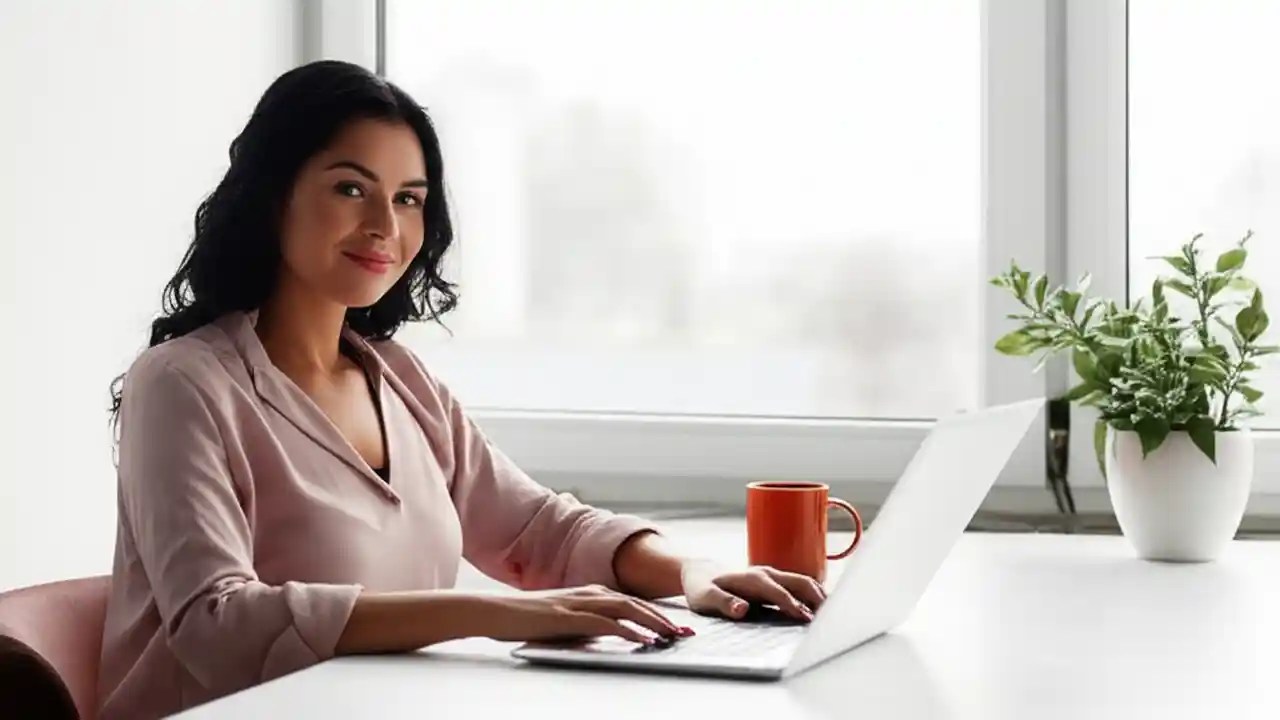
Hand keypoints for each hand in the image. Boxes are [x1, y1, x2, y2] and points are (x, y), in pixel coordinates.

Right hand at [483, 585, 687, 644]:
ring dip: (653, 622)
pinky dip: (627, 630)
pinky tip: (642, 639)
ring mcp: (578, 603)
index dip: (657, 613)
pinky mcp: (567, 617)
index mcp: (589, 593)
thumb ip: (587, 624)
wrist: (494, 612)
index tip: (677, 627)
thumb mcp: (564, 621)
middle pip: (636, 603)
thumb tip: (610, 635)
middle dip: (664, 618)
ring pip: (626, 609)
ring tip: (673, 636)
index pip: (632, 602)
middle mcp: (588, 594)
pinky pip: (604, 623)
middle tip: (687, 633)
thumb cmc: (526, 619)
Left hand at [680, 561, 826, 621]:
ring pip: (803, 581)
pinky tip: (824, 608)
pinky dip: (814, 593)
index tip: (807, 618)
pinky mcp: (775, 580)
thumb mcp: (705, 597)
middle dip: (817, 597)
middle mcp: (766, 573)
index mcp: (751, 578)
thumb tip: (742, 609)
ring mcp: (772, 575)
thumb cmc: (701, 587)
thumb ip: (723, 602)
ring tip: (836, 613)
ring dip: (820, 595)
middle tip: (834, 615)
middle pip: (799, 582)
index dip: (793, 605)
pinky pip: (799, 584)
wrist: (699, 571)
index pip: (778, 592)